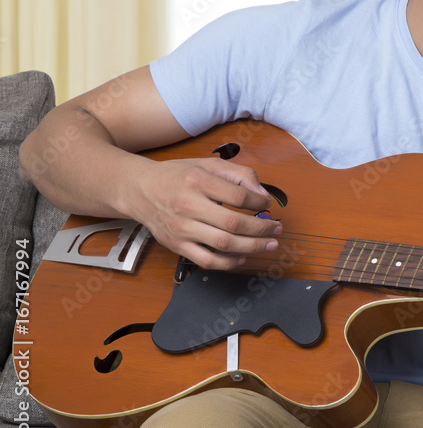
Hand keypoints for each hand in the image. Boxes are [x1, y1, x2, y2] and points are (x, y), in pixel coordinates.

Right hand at [125, 156, 281, 269]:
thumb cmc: (177, 176)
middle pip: (233, 223)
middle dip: (262, 229)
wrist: (140, 189)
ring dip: (252, 247)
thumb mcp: (208, 164)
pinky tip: (242, 257)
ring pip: (223, 244)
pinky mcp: (176, 245)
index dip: (259, 202)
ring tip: (269, 245)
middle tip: (277, 230)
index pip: (238, 196)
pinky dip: (228, 263)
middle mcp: (188, 205)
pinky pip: (206, 261)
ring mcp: (181, 228)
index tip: (266, 204)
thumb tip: (262, 194)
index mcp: (197, 181)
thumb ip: (239, 174)